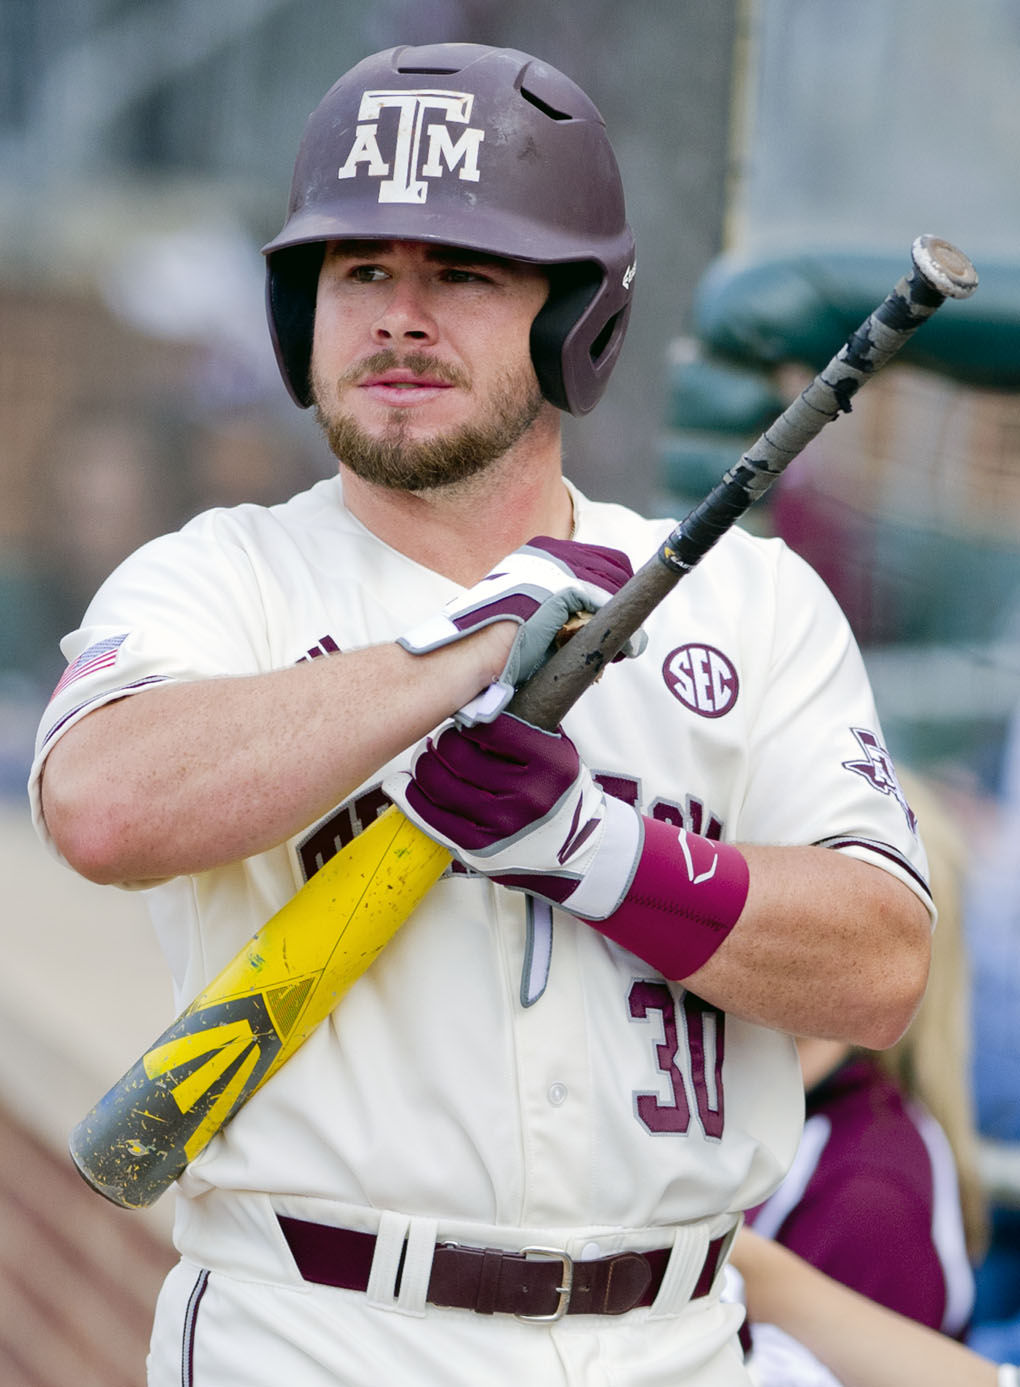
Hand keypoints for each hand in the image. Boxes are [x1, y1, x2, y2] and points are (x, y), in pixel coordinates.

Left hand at [385, 712, 641, 917]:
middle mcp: (529, 795)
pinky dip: (414, 795)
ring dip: (425, 765)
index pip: (491, 726)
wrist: (571, 853)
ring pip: (439, 782)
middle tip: (444, 740)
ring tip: (429, 759)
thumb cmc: (554, 793)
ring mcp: (503, 825)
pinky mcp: (479, 848)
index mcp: (551, 763)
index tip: (466, 718)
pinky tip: (411, 784)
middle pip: (458, 753)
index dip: (471, 718)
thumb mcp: (556, 751)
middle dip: (443, 741)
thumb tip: (478, 688)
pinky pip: (431, 815)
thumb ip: (524, 722)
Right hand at [396, 536, 646, 722]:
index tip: (615, 616)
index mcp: (537, 552)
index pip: (594, 558)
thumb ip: (549, 605)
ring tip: (627, 649)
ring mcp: (555, 567)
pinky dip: (623, 630)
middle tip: (626, 636)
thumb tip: (578, 621)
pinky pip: (607, 605)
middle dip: (624, 599)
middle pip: (612, 564)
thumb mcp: (519, 609)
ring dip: (627, 617)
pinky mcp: (563, 587)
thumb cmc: (484, 642)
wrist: (465, 653)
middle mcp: (548, 552)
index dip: (611, 588)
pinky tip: (628, 649)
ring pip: (614, 584)